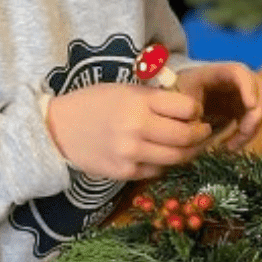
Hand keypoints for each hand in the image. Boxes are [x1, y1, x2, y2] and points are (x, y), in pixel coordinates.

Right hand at [47, 84, 211, 180]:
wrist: (58, 129)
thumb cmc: (96, 103)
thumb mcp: (126, 89)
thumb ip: (157, 97)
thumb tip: (192, 108)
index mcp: (140, 101)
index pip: (188, 108)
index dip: (196, 111)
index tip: (195, 112)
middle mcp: (137, 128)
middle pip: (187, 136)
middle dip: (201, 134)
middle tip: (203, 131)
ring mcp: (131, 153)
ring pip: (177, 158)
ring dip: (190, 152)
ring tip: (190, 145)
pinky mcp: (125, 172)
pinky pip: (158, 170)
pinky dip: (166, 163)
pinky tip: (162, 154)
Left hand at [175, 62, 261, 151]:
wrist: (179, 101)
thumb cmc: (179, 95)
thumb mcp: (179, 99)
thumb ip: (188, 110)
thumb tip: (200, 126)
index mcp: (217, 72)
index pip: (239, 72)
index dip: (248, 86)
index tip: (251, 105)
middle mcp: (235, 79)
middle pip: (259, 88)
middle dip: (256, 111)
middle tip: (244, 131)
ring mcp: (243, 92)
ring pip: (259, 106)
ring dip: (252, 127)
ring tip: (231, 145)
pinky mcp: (244, 106)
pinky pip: (254, 119)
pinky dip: (246, 134)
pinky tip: (231, 145)